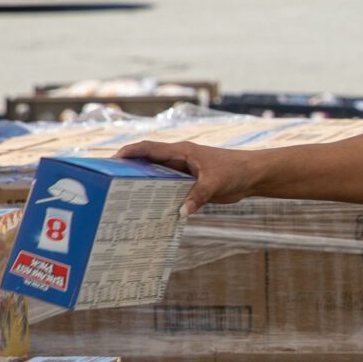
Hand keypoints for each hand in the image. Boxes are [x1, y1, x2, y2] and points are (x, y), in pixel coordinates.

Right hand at [113, 138, 266, 211]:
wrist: (253, 176)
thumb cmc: (236, 170)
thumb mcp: (215, 183)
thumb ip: (197, 197)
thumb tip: (180, 213)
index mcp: (182, 151)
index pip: (149, 148)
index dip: (130, 152)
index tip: (112, 160)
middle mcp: (179, 160)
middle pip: (148, 162)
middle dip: (129, 169)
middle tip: (110, 182)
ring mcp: (184, 172)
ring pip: (157, 177)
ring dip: (143, 185)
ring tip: (122, 198)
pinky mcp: (190, 185)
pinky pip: (169, 190)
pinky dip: (159, 197)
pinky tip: (149, 210)